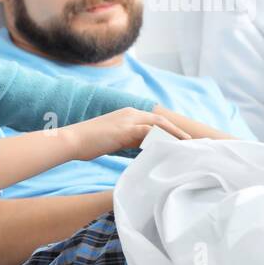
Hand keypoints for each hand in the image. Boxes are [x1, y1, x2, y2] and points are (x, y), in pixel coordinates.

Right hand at [65, 107, 190, 160]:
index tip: (181, 140)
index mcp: (128, 114)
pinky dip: (161, 139)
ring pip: (158, 124)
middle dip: (177, 131)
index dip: (169, 129)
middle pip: (161, 120)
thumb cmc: (88, 143)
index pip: (154, 120)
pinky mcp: (125, 129)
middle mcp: (130, 113)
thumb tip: (142, 151)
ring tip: (186, 147)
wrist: (72, 139)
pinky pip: (148, 132)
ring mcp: (127, 120)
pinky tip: (169, 148)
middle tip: (191, 142)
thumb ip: (128, 142)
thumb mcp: (113, 140)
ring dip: (174, 135)